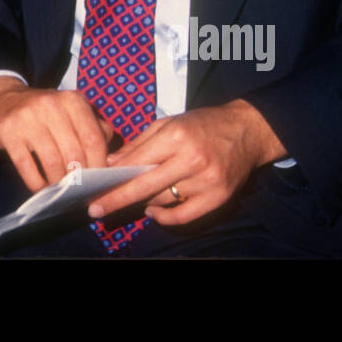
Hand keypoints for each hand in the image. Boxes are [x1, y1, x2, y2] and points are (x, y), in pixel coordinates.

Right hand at [0, 76, 116, 191]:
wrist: (0, 99)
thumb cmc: (44, 112)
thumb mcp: (70, 110)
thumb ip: (94, 128)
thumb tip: (109, 160)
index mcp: (72, 101)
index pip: (93, 139)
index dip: (98, 165)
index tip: (97, 181)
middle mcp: (51, 105)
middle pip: (74, 153)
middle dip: (79, 177)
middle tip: (78, 189)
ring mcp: (28, 118)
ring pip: (52, 162)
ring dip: (58, 182)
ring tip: (60, 189)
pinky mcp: (9, 132)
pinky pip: (27, 166)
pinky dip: (36, 183)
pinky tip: (41, 187)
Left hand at [88, 99, 285, 224]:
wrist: (247, 130)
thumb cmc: (202, 124)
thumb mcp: (169, 123)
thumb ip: (139, 144)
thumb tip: (111, 163)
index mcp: (176, 137)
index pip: (137, 162)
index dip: (113, 177)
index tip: (94, 188)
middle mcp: (191, 160)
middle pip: (145, 186)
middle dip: (117, 199)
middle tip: (95, 209)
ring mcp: (206, 181)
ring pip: (163, 201)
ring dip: (142, 203)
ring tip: (131, 200)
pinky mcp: (218, 198)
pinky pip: (184, 217)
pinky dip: (165, 219)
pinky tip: (152, 212)